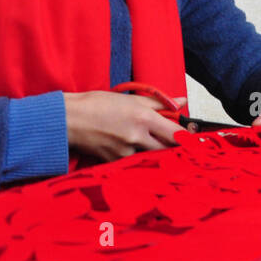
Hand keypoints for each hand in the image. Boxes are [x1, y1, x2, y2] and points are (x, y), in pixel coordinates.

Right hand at [63, 91, 187, 162]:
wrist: (67, 120)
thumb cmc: (96, 104)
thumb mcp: (130, 98)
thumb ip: (159, 102)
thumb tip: (181, 101)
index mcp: (143, 118)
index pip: (176, 134)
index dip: (187, 139)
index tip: (194, 141)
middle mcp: (137, 137)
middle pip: (167, 151)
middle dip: (172, 148)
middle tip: (173, 144)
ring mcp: (125, 152)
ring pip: (150, 157)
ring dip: (153, 152)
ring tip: (146, 143)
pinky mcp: (114, 162)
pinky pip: (133, 162)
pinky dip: (136, 156)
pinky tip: (128, 147)